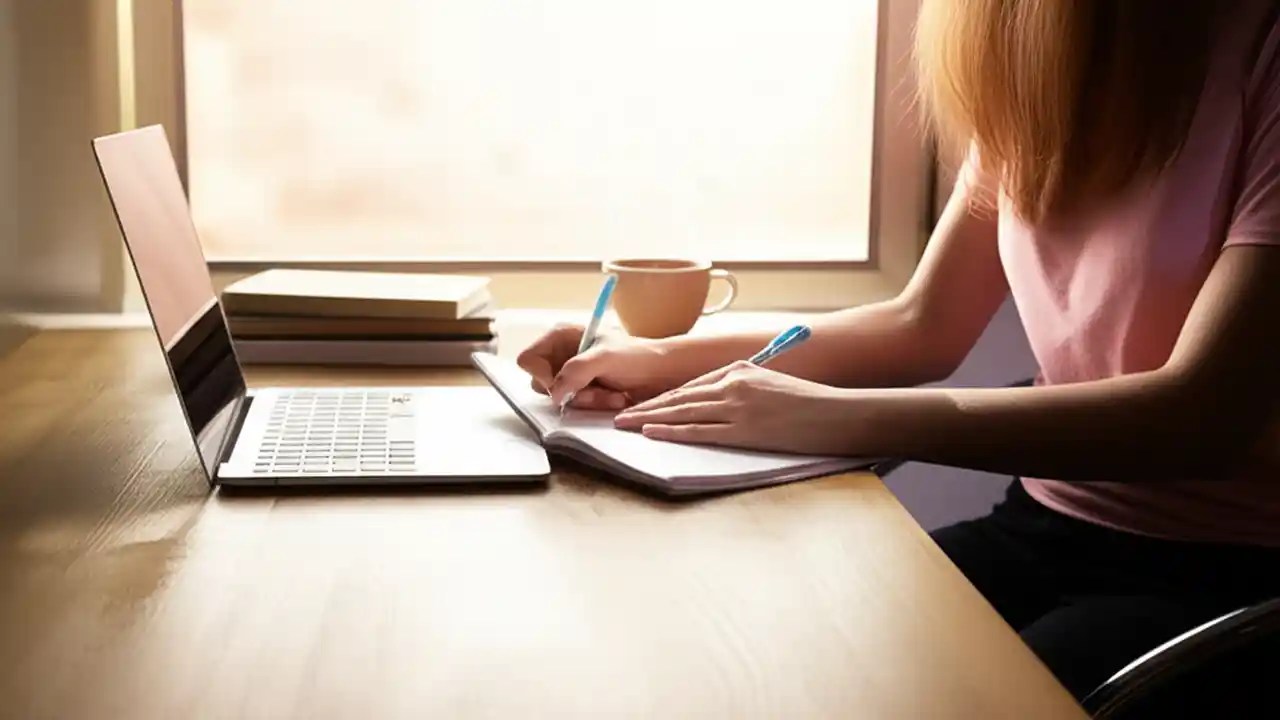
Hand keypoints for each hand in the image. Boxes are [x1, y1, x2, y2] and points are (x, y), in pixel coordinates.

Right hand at [515, 324, 686, 409]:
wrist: (661, 373)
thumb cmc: (636, 356)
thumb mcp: (605, 357)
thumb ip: (576, 371)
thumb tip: (555, 394)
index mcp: (560, 336)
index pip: (528, 359)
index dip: (540, 374)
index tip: (561, 383)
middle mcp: (561, 354)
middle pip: (541, 383)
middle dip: (571, 391)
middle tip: (595, 388)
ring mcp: (571, 375)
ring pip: (560, 399)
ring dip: (587, 400)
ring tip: (611, 393)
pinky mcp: (583, 391)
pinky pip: (575, 407)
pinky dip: (595, 405)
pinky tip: (614, 397)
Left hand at [613, 360, 861, 454]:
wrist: (834, 414)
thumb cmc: (807, 403)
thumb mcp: (771, 383)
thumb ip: (743, 387)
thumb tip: (718, 399)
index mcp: (739, 370)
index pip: (691, 386)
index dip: (664, 398)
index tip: (644, 406)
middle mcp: (732, 384)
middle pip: (679, 397)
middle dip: (646, 407)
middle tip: (619, 416)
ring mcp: (736, 407)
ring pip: (681, 412)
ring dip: (649, 419)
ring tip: (624, 425)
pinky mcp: (742, 430)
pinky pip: (698, 431)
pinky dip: (671, 431)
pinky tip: (651, 432)